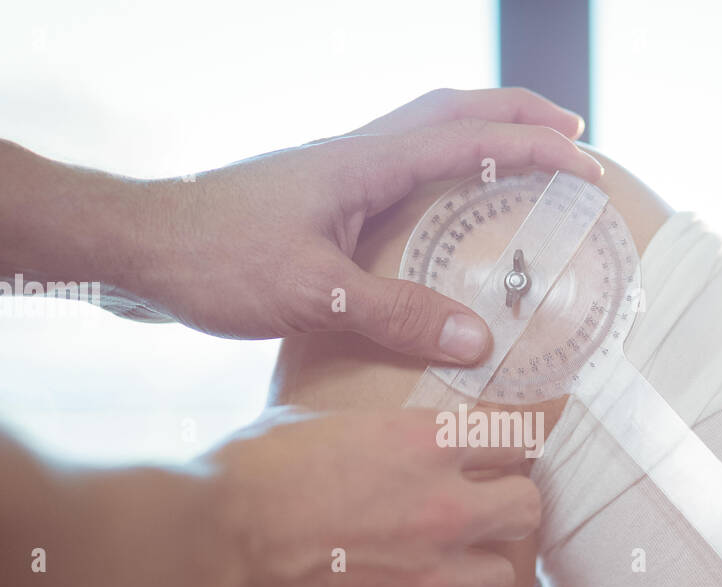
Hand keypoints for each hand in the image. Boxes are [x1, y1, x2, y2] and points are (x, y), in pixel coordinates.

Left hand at [122, 88, 601, 361]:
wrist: (133, 250)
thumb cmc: (212, 260)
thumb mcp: (313, 295)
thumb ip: (396, 314)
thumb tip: (479, 340)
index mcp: (363, 164)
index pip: (469, 137)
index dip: (535, 149)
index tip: (588, 170)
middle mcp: (353, 157)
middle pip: (451, 110)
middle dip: (518, 117)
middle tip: (570, 135)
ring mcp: (332, 177)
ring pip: (421, 133)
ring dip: (478, 135)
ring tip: (517, 159)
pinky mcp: (314, 205)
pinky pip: (394, 172)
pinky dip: (435, 174)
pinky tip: (434, 214)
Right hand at [200, 405, 540, 586]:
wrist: (201, 552)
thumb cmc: (243, 477)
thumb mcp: (314, 423)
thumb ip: (373, 434)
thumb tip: (386, 437)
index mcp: (423, 444)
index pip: (513, 438)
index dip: (506, 448)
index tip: (497, 457)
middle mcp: (442, 510)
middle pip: (526, 510)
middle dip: (504, 512)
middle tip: (475, 518)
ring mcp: (427, 580)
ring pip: (500, 581)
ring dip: (471, 576)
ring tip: (434, 574)